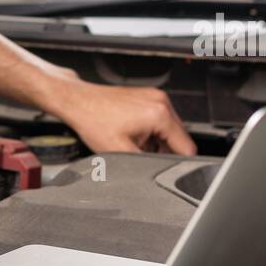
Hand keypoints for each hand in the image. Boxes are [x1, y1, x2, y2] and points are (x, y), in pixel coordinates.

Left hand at [51, 78, 196, 154]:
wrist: (78, 101)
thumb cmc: (93, 121)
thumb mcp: (120, 152)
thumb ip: (148, 162)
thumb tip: (163, 170)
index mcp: (160, 114)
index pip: (187, 147)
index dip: (177, 162)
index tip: (165, 168)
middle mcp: (161, 101)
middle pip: (178, 137)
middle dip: (162, 150)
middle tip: (138, 153)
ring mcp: (155, 96)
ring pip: (168, 129)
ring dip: (155, 140)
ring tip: (131, 140)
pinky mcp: (147, 96)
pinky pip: (158, 119)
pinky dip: (149, 130)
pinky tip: (130, 131)